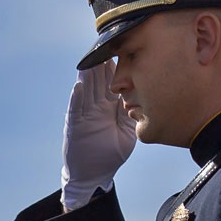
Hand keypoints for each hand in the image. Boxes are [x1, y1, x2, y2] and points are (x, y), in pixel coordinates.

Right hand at [61, 59, 134, 210]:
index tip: (125, 49)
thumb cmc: (111, 153)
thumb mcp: (128, 131)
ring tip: (92, 59)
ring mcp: (84, 114)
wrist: (93, 174)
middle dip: (103, 64)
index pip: (114, 81)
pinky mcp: (75, 125)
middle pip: (99, 80)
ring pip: (86, 90)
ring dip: (88, 75)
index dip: (118, 67)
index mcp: (109, 106)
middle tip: (108, 45)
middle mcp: (96, 106)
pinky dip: (77, 97)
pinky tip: (79, 85)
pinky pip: (75, 109)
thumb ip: (133, 113)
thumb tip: (145, 96)